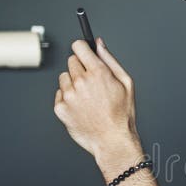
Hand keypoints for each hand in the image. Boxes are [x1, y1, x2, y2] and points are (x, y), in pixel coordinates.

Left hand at [54, 37, 140, 161]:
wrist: (112, 141)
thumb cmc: (122, 115)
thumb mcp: (126, 83)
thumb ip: (110, 60)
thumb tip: (99, 44)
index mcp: (98, 73)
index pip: (79, 46)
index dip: (82, 49)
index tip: (84, 53)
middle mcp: (81, 82)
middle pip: (72, 61)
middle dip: (81, 68)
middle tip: (92, 84)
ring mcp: (69, 95)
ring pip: (64, 77)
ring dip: (73, 84)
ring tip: (87, 98)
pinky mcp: (60, 108)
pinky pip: (59, 94)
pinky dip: (68, 99)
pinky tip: (81, 107)